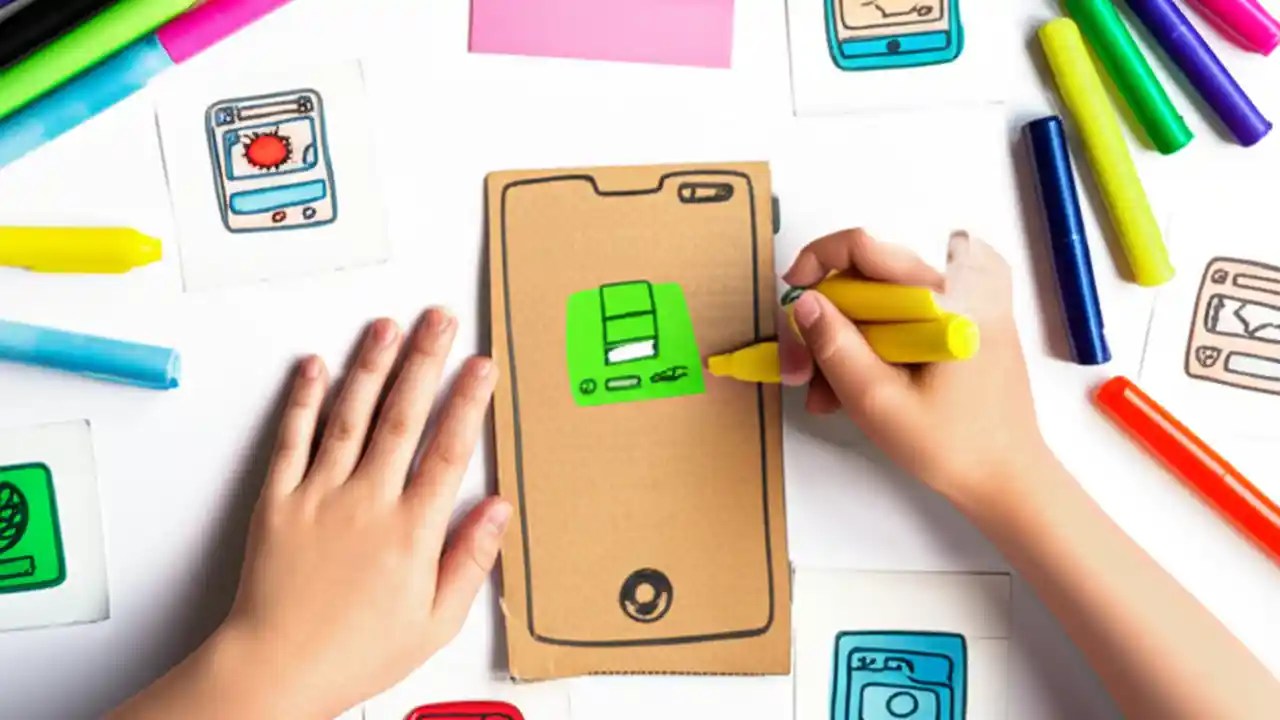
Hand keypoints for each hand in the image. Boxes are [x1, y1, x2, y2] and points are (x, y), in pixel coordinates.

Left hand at [116, 310, 511, 719]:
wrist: (276, 668)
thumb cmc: (356, 651)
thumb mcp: (434, 620)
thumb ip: (470, 560)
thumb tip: (497, 509)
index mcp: (411, 530)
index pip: (447, 451)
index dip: (468, 402)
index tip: (481, 366)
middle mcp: (368, 501)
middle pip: (404, 417)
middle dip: (425, 361)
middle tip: (440, 321)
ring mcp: (320, 495)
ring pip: (351, 416)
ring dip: (371, 366)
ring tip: (387, 326)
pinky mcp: (278, 500)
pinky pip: (292, 440)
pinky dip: (303, 400)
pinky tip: (315, 366)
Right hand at [780, 229, 1047, 509]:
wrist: (1006, 477)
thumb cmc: (953, 445)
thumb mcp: (878, 401)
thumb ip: (836, 347)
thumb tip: (804, 301)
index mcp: (946, 297)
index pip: (866, 248)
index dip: (817, 261)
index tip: (792, 295)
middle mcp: (958, 288)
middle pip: (866, 279)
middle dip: (825, 320)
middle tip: (803, 371)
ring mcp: (960, 307)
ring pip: (877, 305)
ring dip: (843, 342)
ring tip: (825, 396)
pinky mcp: (956, 327)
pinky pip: (899, 320)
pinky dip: (870, 347)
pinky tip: (854, 386)